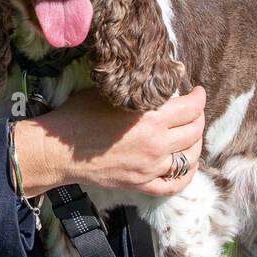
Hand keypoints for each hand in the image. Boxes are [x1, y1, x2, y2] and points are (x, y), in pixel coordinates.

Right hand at [14, 85, 205, 197]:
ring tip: (191, 133)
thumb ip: (143, 85)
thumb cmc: (80, 114)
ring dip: (195, 143)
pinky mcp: (142, 184)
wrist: (58, 149)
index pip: (191, 107)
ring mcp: (151, 167)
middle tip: (194, 110)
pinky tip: (187, 163)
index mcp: (151, 118)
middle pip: (194, 131)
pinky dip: (187, 174)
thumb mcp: (111, 92)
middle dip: (199, 117)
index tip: (196, 91)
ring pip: (190, 157)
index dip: (198, 97)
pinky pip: (175, 184)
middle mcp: (156, 144)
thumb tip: (174, 72)